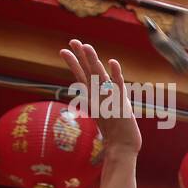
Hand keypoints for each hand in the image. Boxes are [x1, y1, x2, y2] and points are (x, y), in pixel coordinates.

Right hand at [60, 39, 140, 155]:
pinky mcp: (120, 103)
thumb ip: (96, 104)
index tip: (64, 50)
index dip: (74, 63)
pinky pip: (118, 86)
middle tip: (72, 41)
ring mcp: (108, 99)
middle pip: (87, 73)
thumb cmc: (114, 132)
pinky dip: (115, 74)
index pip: (82, 76)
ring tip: (86, 46)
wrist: (122, 147)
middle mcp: (99, 96)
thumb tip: (87, 100)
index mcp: (94, 97)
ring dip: (93, 61)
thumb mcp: (105, 113)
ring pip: (99, 76)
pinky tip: (112, 62)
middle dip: (80, 57)